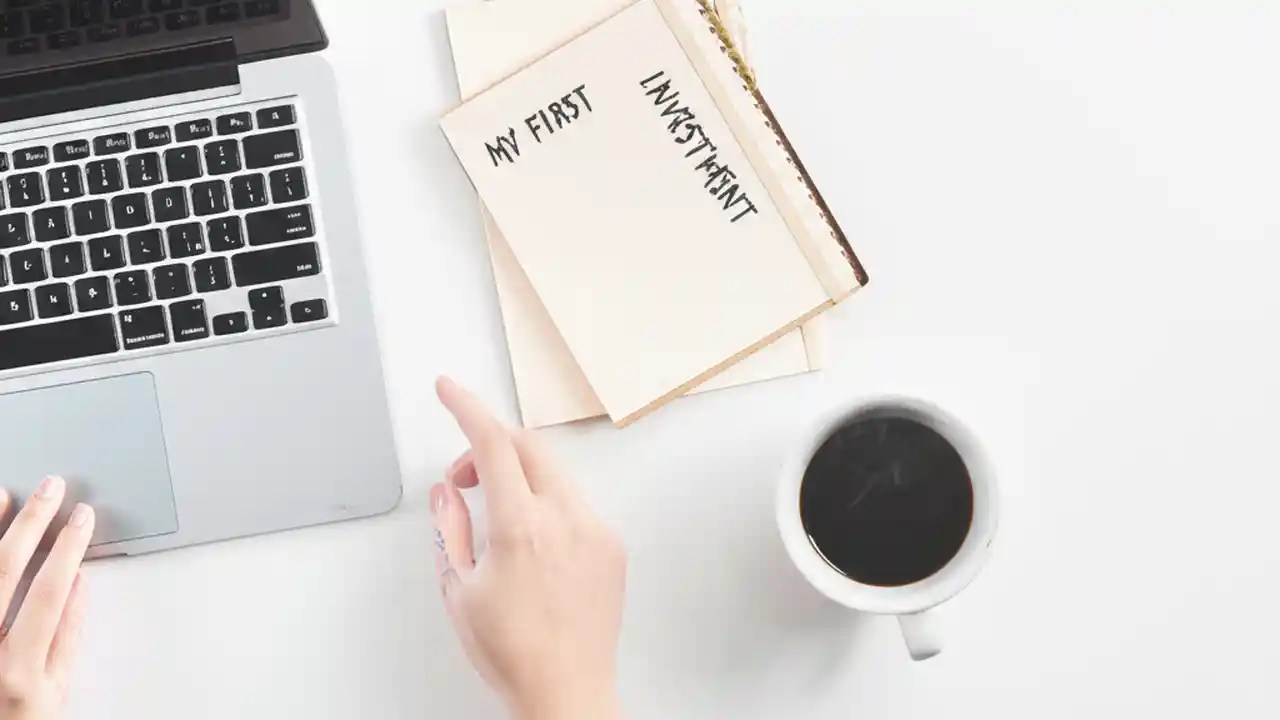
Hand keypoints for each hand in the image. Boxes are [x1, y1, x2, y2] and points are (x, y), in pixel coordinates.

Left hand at [0, 476, 93, 719]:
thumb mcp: (53, 692)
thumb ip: (66, 637)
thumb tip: (78, 584)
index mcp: (16, 670)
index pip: (48, 591)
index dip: (68, 548)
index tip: (81, 518)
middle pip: (3, 570)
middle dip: (32, 522)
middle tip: (49, 489)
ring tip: (4, 495)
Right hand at [432, 378, 626, 719]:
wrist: (567, 691)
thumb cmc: (513, 653)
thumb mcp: (459, 589)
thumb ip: (449, 527)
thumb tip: (446, 489)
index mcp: (521, 526)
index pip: (491, 443)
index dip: (466, 407)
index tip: (449, 390)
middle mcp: (565, 519)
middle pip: (527, 447)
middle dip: (490, 446)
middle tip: (465, 477)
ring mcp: (595, 530)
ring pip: (554, 474)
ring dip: (520, 477)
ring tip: (498, 522)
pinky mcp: (613, 546)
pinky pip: (577, 503)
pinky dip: (548, 505)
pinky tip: (533, 545)